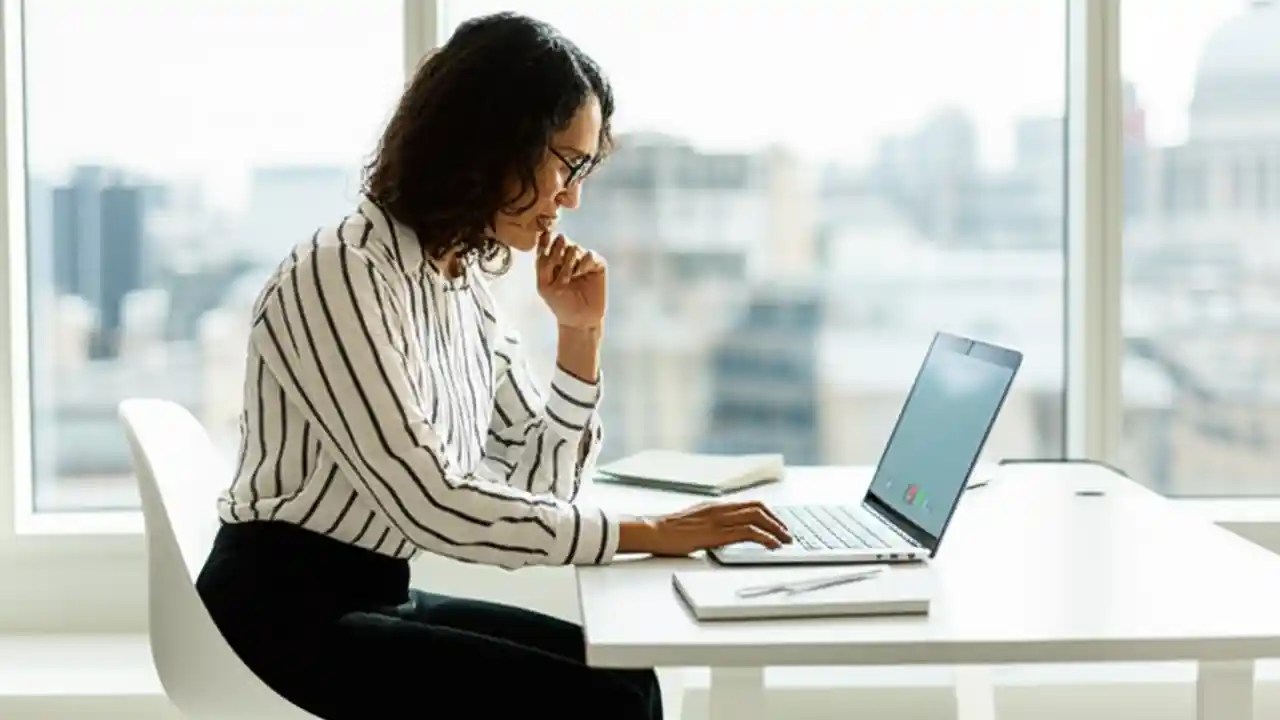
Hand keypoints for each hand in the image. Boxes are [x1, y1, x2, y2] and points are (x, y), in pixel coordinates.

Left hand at [537, 233, 605, 330]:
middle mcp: (568, 254)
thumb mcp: (544, 283)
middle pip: (560, 240)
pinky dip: (582, 265)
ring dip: (568, 264)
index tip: (546, 265)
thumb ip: (543, 262)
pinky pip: (589, 255)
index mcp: (552, 257)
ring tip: (568, 279)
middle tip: (556, 271)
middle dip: (556, 254)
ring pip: (574, 247)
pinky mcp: (597, 263)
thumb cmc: (559, 302)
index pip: (546, 240)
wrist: (579, 318)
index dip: (545, 247)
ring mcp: (583, 258)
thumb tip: (548, 236)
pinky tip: (579, 275)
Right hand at [618, 500, 792, 556]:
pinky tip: (772, 546)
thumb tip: (725, 532)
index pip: (750, 504)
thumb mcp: (696, 522)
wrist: (655, 532)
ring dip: (776, 529)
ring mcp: (720, 520)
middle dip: (777, 521)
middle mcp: (721, 509)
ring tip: (785, 541)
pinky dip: (766, 538)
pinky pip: (749, 533)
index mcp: (717, 506)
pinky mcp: (718, 533)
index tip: (778, 525)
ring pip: (758, 518)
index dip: (769, 514)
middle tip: (787, 534)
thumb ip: (712, 523)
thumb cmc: (670, 530)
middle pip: (759, 508)